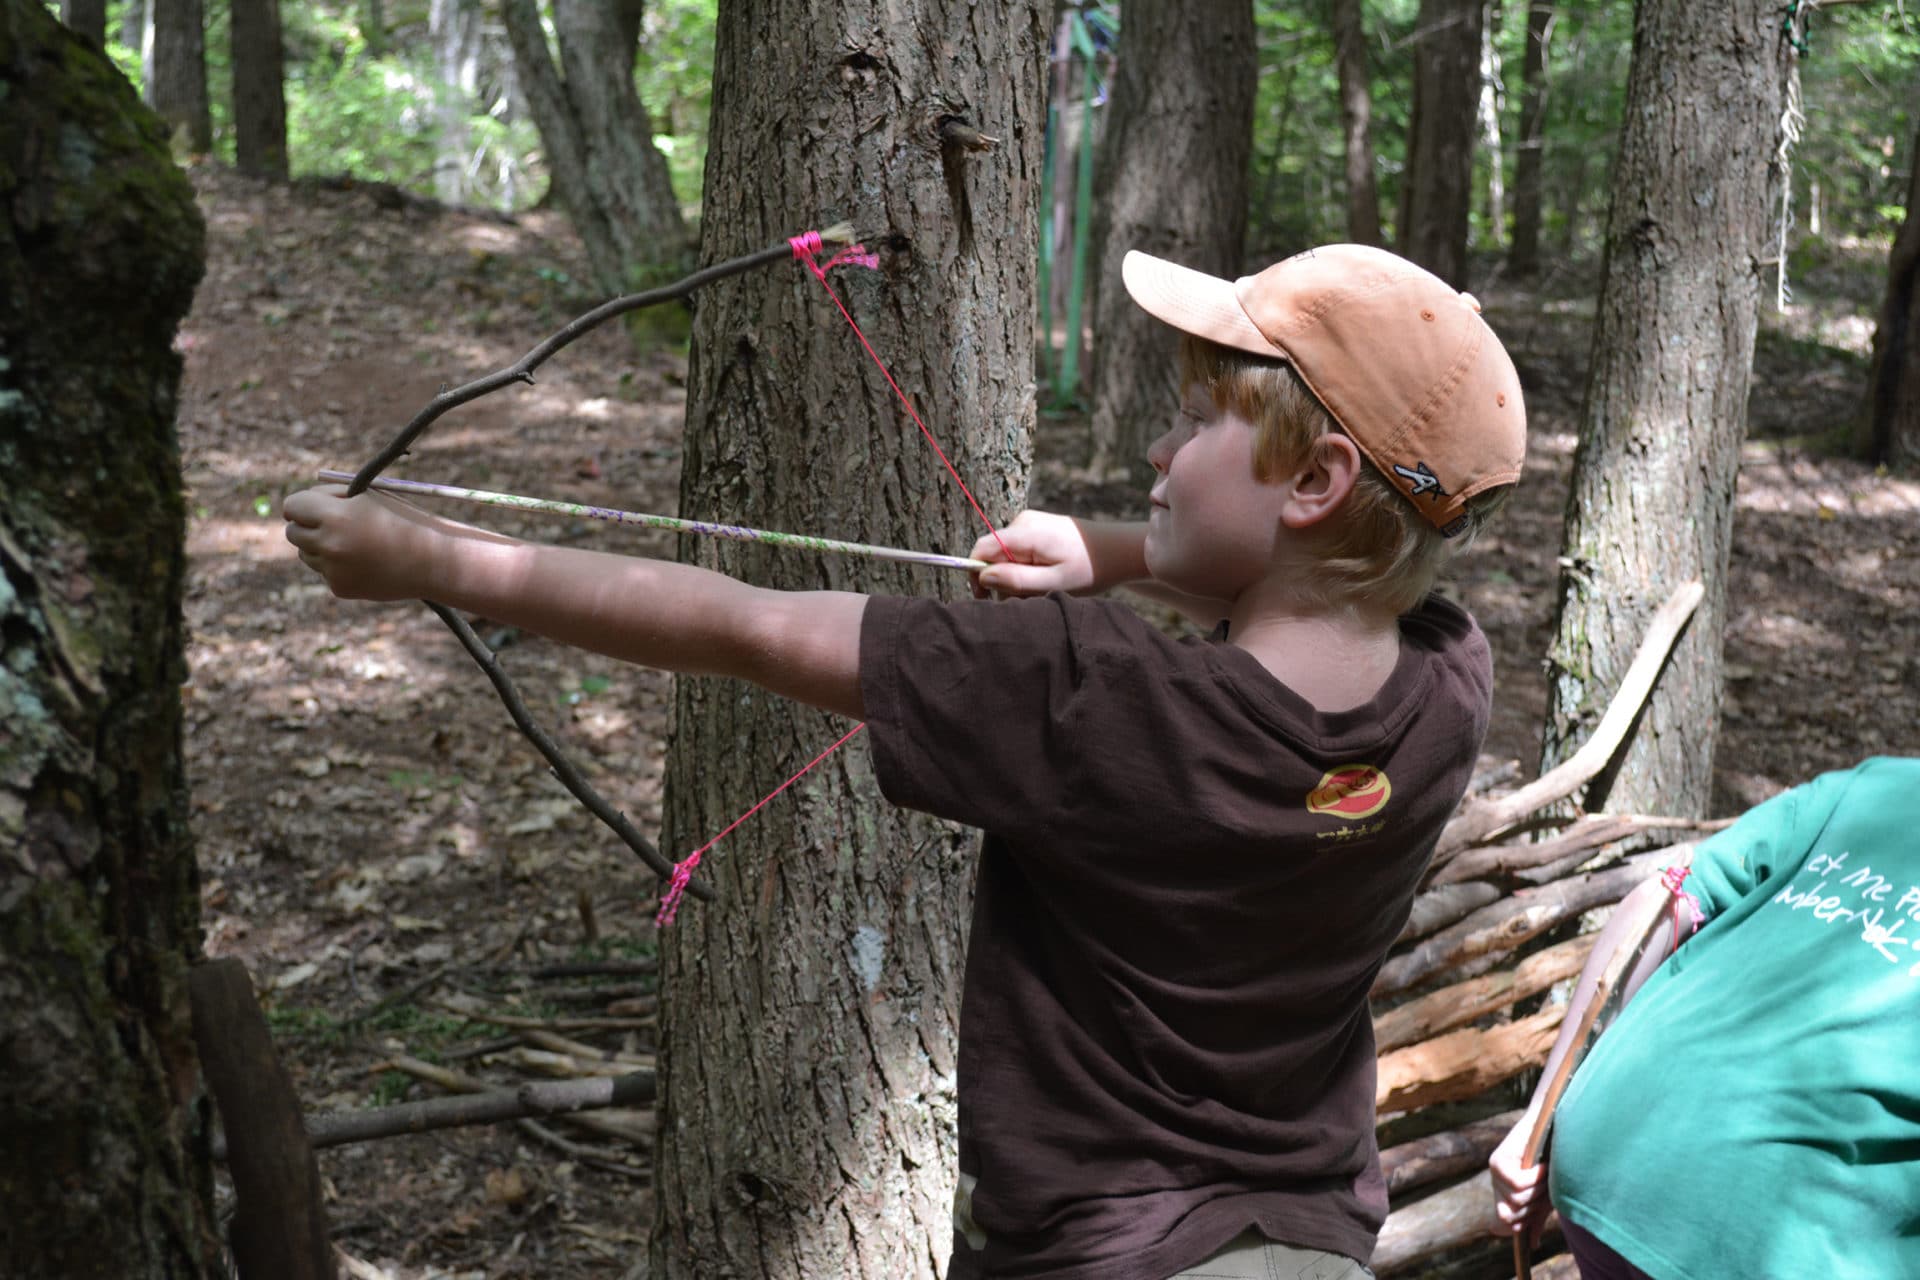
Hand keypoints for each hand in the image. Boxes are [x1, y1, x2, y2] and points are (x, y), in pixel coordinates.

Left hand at [282, 484, 471, 601]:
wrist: (434, 561)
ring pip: (307, 554)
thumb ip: (333, 497)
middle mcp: (330, 544)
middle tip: (329, 525)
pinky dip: (339, 567)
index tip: (311, 507)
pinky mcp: (340, 588)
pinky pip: (326, 572)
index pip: (293, 505)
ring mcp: (333, 570)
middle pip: (293, 532)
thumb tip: (299, 505)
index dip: (303, 504)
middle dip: (307, 526)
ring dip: (321, 547)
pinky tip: (366, 563)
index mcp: (336, 515)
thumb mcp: (370, 498)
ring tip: (356, 545)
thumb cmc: (404, 521)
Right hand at [967, 510, 1096, 599]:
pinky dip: (1024, 568)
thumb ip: (1017, 580)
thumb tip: (984, 576)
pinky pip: (1017, 550)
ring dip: (1015, 576)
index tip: (986, 598)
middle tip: (1025, 599)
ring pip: (1005, 554)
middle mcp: (1022, 522)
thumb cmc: (1089, 569)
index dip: (977, 574)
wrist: (1117, 550)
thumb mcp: (1053, 583)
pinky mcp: (1036, 528)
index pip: (982, 549)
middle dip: (1002, 579)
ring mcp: (1029, 522)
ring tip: (1040, 589)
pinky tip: (1045, 577)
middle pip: (993, 553)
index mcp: (1026, 533)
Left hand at [1488, 1121, 1551, 1243]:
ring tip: (1545, 1171)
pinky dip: (1535, 1178)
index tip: (1533, 1215)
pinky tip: (1542, 1165)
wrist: (1553, 1127)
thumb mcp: (1546, 1195)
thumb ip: (1537, 1217)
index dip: (1520, 1224)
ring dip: (1539, 1189)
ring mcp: (1494, 1172)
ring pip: (1517, 1199)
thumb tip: (1531, 1244)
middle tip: (1547, 1185)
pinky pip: (1517, 1183)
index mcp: (1506, 1195)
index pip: (1502, 1222)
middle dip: (1537, 1204)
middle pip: (1514, 1214)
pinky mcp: (1497, 1160)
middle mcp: (1496, 1184)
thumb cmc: (1553, 1163)